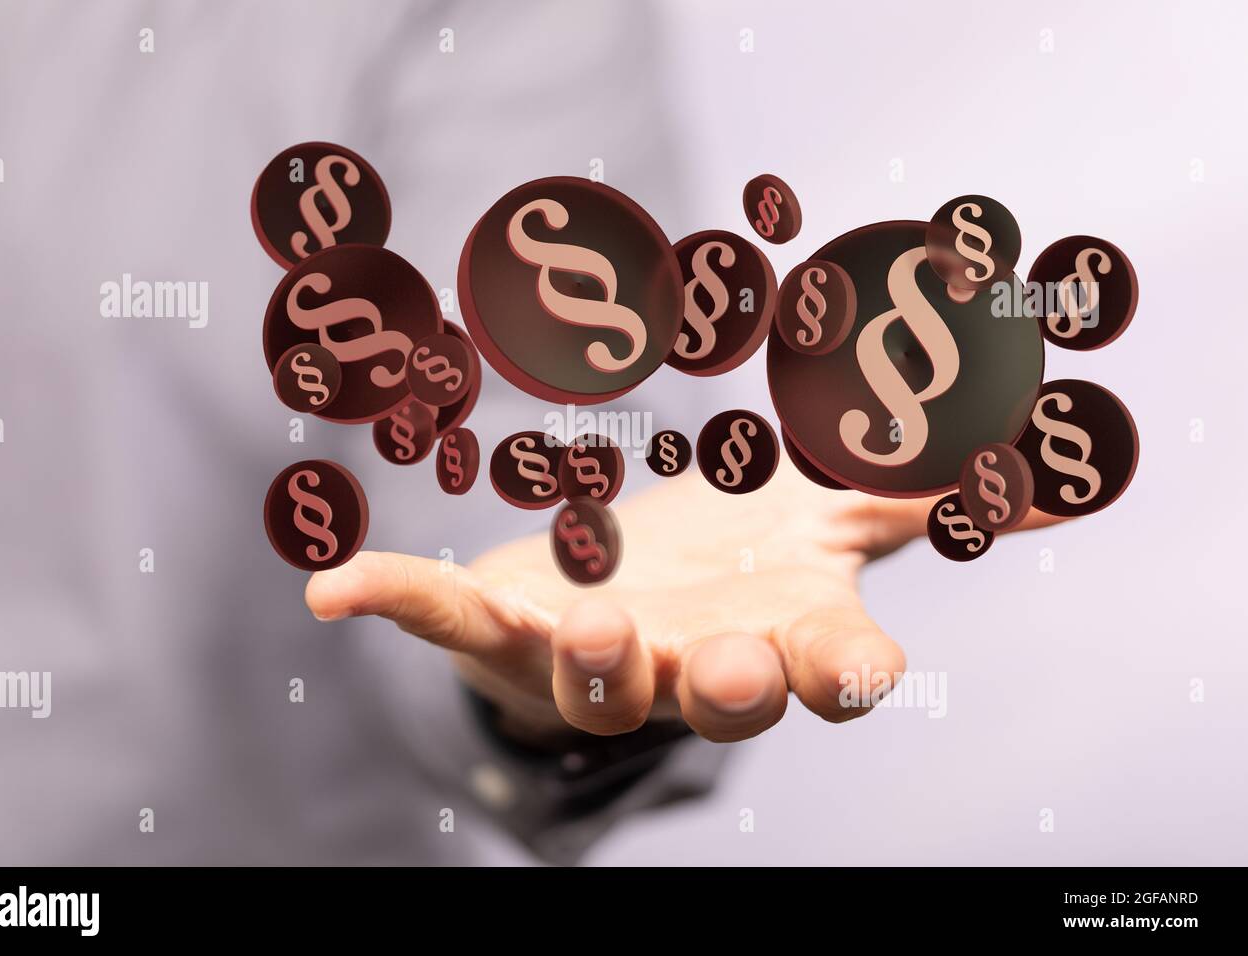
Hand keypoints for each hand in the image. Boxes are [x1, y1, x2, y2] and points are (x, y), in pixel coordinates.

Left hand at [305, 458, 1062, 742]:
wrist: (625, 585)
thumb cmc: (734, 560)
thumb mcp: (823, 511)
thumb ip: (913, 487)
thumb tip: (1048, 472)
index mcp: (777, 634)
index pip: (831, 672)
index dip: (843, 674)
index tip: (852, 662)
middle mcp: (690, 663)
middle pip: (719, 702)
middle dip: (729, 690)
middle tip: (729, 666)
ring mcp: (595, 656)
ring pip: (595, 685)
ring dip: (587, 660)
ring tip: (573, 621)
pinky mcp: (508, 631)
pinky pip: (450, 620)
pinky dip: (396, 598)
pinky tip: (334, 585)